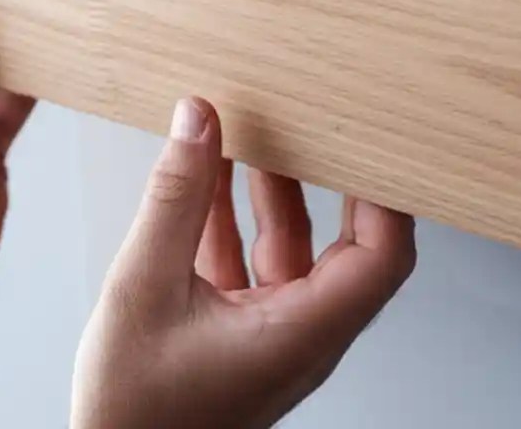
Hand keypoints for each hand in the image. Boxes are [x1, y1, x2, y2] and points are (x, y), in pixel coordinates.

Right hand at [71, 97, 416, 428]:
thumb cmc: (134, 416)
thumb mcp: (142, 290)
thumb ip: (174, 200)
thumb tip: (198, 122)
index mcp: (303, 332)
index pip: (383, 256)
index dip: (386, 195)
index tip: (372, 141)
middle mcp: (302, 335)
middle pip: (345, 244)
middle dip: (329, 177)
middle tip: (315, 121)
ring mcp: (274, 336)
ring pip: (291, 248)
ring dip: (270, 191)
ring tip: (249, 132)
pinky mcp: (242, 334)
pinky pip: (252, 265)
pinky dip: (233, 221)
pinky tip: (206, 178)